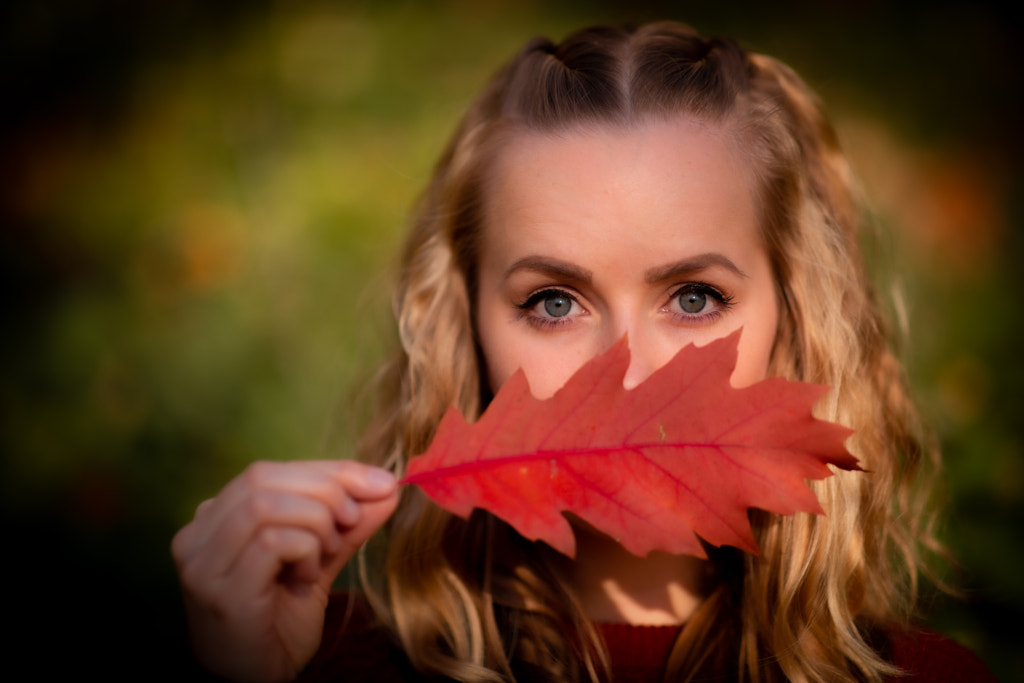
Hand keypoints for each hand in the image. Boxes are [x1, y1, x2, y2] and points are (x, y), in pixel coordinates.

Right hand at [171, 460, 398, 681]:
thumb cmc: (280, 623)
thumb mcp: (319, 561)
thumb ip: (346, 524)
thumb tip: (387, 488)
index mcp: (215, 518)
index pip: (271, 471)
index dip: (330, 471)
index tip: (381, 482)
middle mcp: (197, 534)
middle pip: (263, 478)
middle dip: (324, 490)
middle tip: (352, 520)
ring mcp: (202, 562)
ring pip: (264, 505)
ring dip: (314, 521)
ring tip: (326, 553)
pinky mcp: (220, 590)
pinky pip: (269, 542)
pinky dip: (303, 550)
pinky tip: (307, 577)